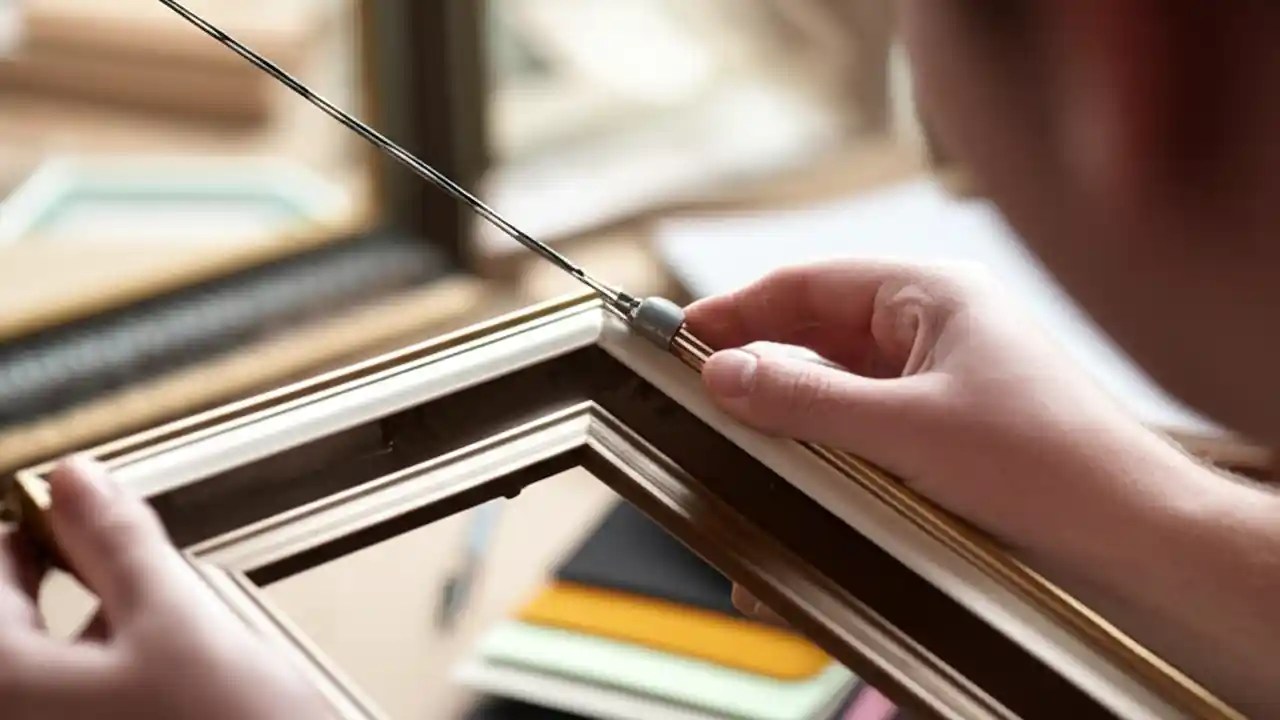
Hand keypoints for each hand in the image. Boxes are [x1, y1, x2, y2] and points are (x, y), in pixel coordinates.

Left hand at [1, 456, 332, 719]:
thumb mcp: (179, 621)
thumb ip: (116, 543)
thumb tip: (78, 481)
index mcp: (1, 680)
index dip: (32, 521)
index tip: (71, 498)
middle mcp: (11, 713)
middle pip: (10, 617)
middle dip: (56, 572)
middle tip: (109, 542)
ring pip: (39, 659)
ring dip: (82, 619)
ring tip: (140, 601)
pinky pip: (71, 695)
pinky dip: (101, 666)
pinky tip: (152, 663)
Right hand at [686, 261, 1279, 712]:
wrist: (1131, 530)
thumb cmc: (1043, 463)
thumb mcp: (905, 428)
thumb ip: (806, 397)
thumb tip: (724, 371)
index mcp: (931, 293)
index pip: (810, 284)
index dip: (739, 307)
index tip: (681, 334)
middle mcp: (934, 324)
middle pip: (819, 327)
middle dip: (758, 356)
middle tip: (695, 386)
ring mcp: (942, 373)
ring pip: (839, 375)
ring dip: (790, 400)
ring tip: (735, 427)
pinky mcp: (946, 421)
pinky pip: (866, 414)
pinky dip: (825, 432)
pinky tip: (796, 459)